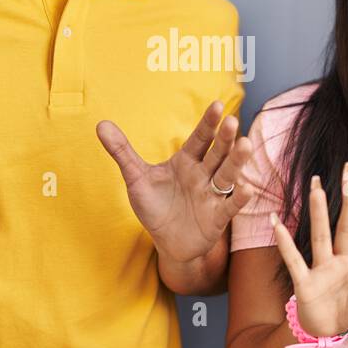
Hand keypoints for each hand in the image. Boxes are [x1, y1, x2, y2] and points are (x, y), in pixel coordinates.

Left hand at [96, 101, 254, 264]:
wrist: (167, 243)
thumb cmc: (154, 207)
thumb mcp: (136, 178)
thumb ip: (122, 152)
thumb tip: (100, 124)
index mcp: (186, 160)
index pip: (200, 138)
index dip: (208, 123)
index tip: (218, 105)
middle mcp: (203, 174)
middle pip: (217, 153)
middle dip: (225, 138)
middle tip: (233, 121)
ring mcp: (212, 195)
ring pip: (227, 175)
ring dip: (237, 161)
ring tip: (246, 144)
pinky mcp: (217, 217)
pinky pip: (230, 206)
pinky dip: (240, 198)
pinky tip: (247, 188)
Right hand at [269, 162, 347, 338]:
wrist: (330, 331)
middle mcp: (341, 257)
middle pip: (346, 225)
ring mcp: (322, 268)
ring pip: (321, 236)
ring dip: (318, 213)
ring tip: (316, 187)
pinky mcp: (305, 282)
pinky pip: (294, 260)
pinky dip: (285, 243)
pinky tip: (278, 222)